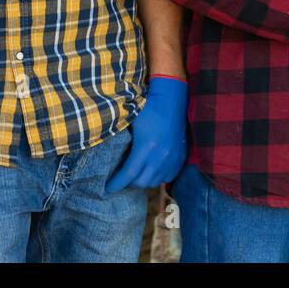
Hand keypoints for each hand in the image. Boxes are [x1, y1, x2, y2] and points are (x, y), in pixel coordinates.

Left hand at [105, 75, 187, 191]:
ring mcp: (172, 158)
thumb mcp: (130, 122)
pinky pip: (169, 176)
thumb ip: (122, 141)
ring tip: (137, 174)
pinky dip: (159, 176)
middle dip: (129, 183)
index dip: (116, 184)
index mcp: (146, 147)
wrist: (171, 99)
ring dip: (145, 180)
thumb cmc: (148, 107)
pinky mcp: (180, 156)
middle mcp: (160, 156)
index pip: (128, 174)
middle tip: (122, 179)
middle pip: (142, 182)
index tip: (108, 189)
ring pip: (156, 181)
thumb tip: (108, 153)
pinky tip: (152, 169)